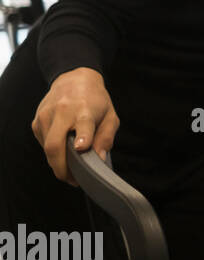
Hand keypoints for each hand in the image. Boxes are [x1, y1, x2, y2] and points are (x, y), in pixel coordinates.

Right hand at [31, 67, 119, 183]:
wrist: (74, 79)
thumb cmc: (95, 100)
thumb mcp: (110, 115)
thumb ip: (106, 137)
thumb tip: (99, 158)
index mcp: (84, 109)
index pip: (83, 124)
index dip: (82, 137)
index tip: (81, 148)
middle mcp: (62, 112)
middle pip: (54, 145)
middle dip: (61, 167)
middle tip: (72, 180)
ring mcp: (45, 117)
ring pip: (46, 148)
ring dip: (57, 163)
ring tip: (71, 171)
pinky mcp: (36, 121)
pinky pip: (43, 143)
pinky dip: (52, 153)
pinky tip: (63, 152)